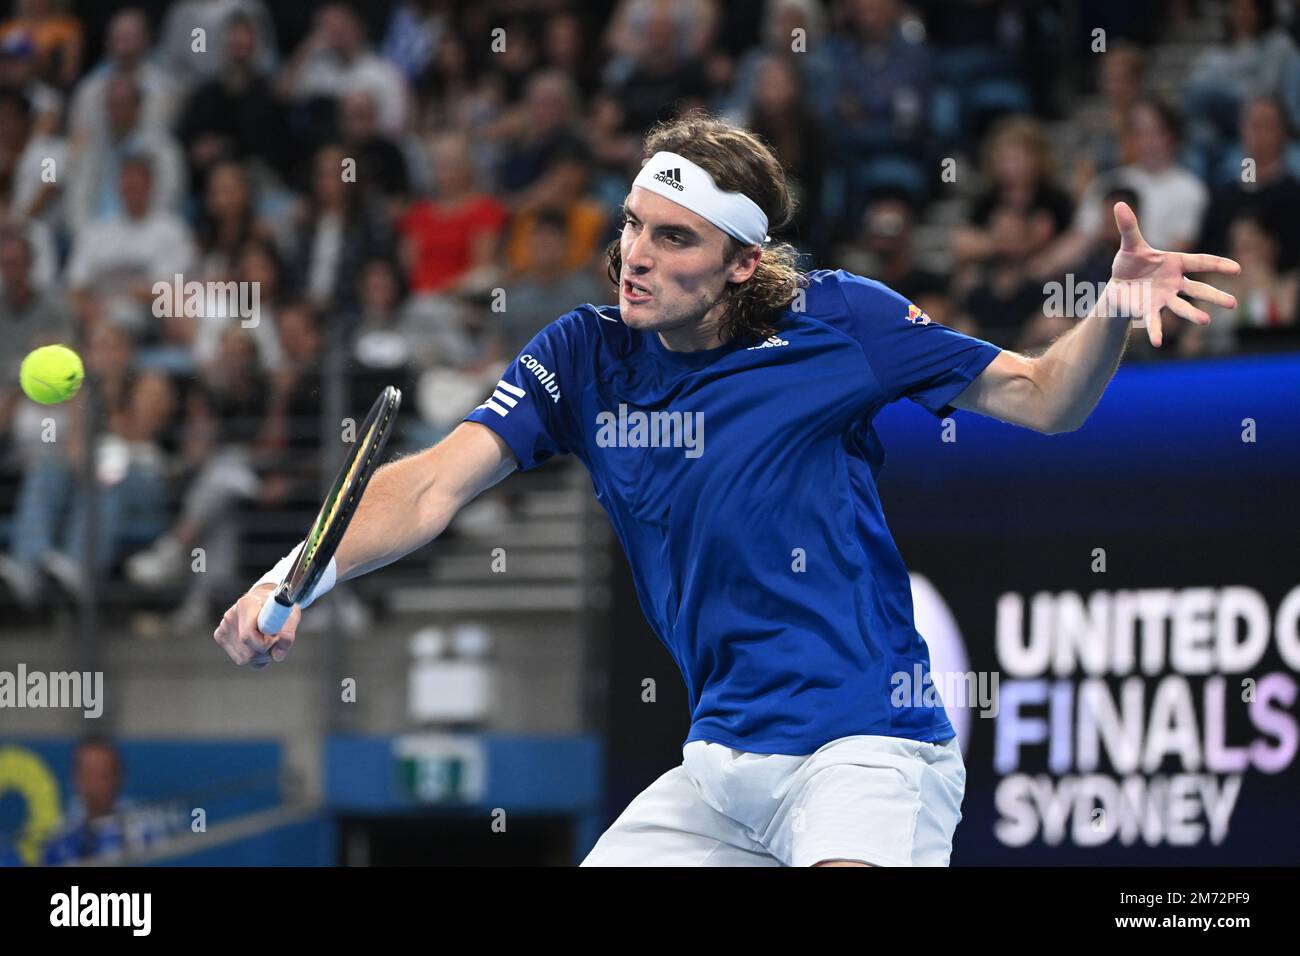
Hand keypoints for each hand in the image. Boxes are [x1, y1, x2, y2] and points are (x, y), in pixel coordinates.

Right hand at [213, 583, 300, 669]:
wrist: (265, 600)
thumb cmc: (279, 608)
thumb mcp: (291, 615)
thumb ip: (287, 633)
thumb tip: (277, 656)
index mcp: (246, 605)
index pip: (248, 637)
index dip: (266, 644)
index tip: (276, 638)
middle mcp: (230, 616)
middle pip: (248, 653)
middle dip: (266, 652)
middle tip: (275, 640)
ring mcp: (223, 627)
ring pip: (243, 659)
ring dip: (260, 656)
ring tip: (267, 640)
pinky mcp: (220, 636)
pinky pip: (240, 658)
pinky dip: (253, 657)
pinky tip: (257, 643)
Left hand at [1108, 201, 1239, 346]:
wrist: (1118, 284)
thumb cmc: (1131, 262)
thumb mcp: (1130, 244)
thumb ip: (1128, 226)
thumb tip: (1118, 203)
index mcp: (1175, 263)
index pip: (1200, 262)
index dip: (1218, 265)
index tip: (1237, 269)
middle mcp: (1174, 283)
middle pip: (1198, 289)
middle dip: (1214, 296)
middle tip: (1233, 304)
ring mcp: (1164, 298)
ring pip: (1182, 307)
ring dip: (1192, 314)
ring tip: (1205, 321)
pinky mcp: (1149, 310)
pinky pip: (1154, 321)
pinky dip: (1156, 331)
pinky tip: (1158, 343)